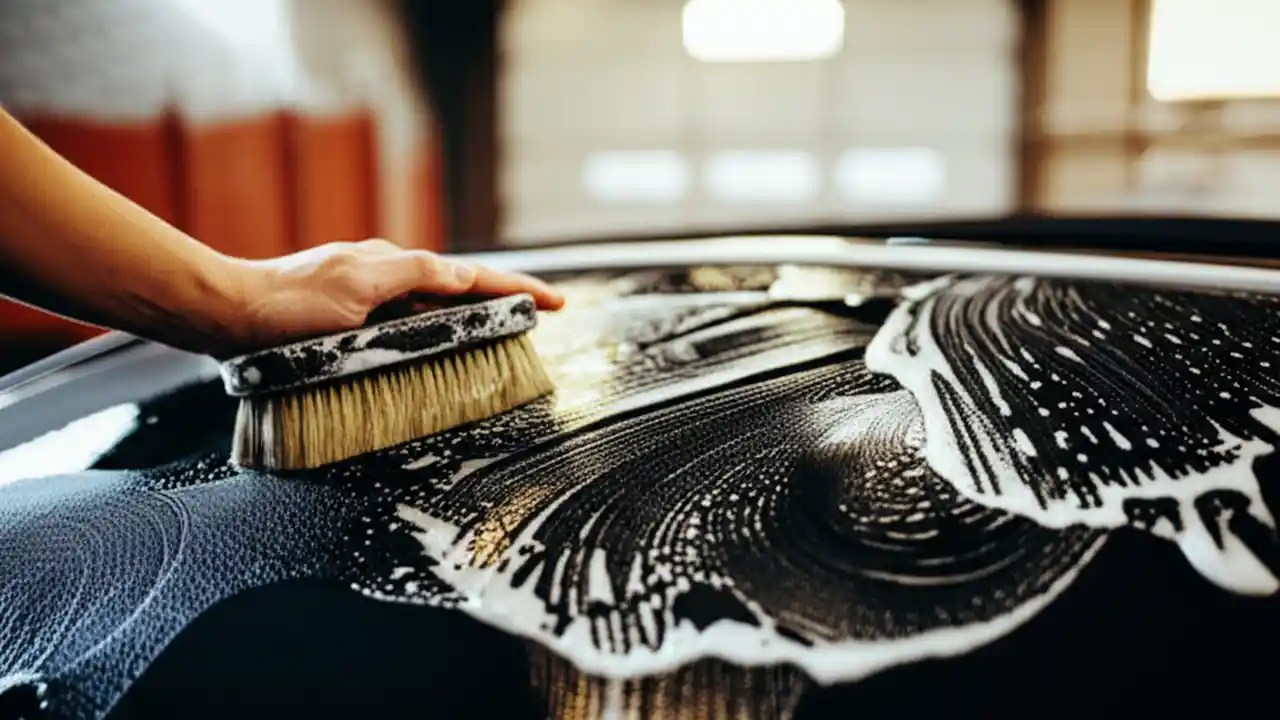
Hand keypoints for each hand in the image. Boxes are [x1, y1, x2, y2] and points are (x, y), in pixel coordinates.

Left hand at [217, 240, 563, 354]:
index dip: (514, 290)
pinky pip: (406, 324)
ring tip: (505, 338)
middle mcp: (385, 278)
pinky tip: (438, 353)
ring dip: (471, 319)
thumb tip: (461, 273)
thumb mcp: (357, 285)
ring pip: (434, 309)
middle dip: (503, 302)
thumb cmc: (286, 306)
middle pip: (458, 290)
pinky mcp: (350, 320)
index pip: (468, 278)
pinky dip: (434, 334)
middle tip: (541, 318)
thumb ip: (412, 275)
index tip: (555, 303)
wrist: (229, 315)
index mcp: (393, 266)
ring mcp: (368, 298)